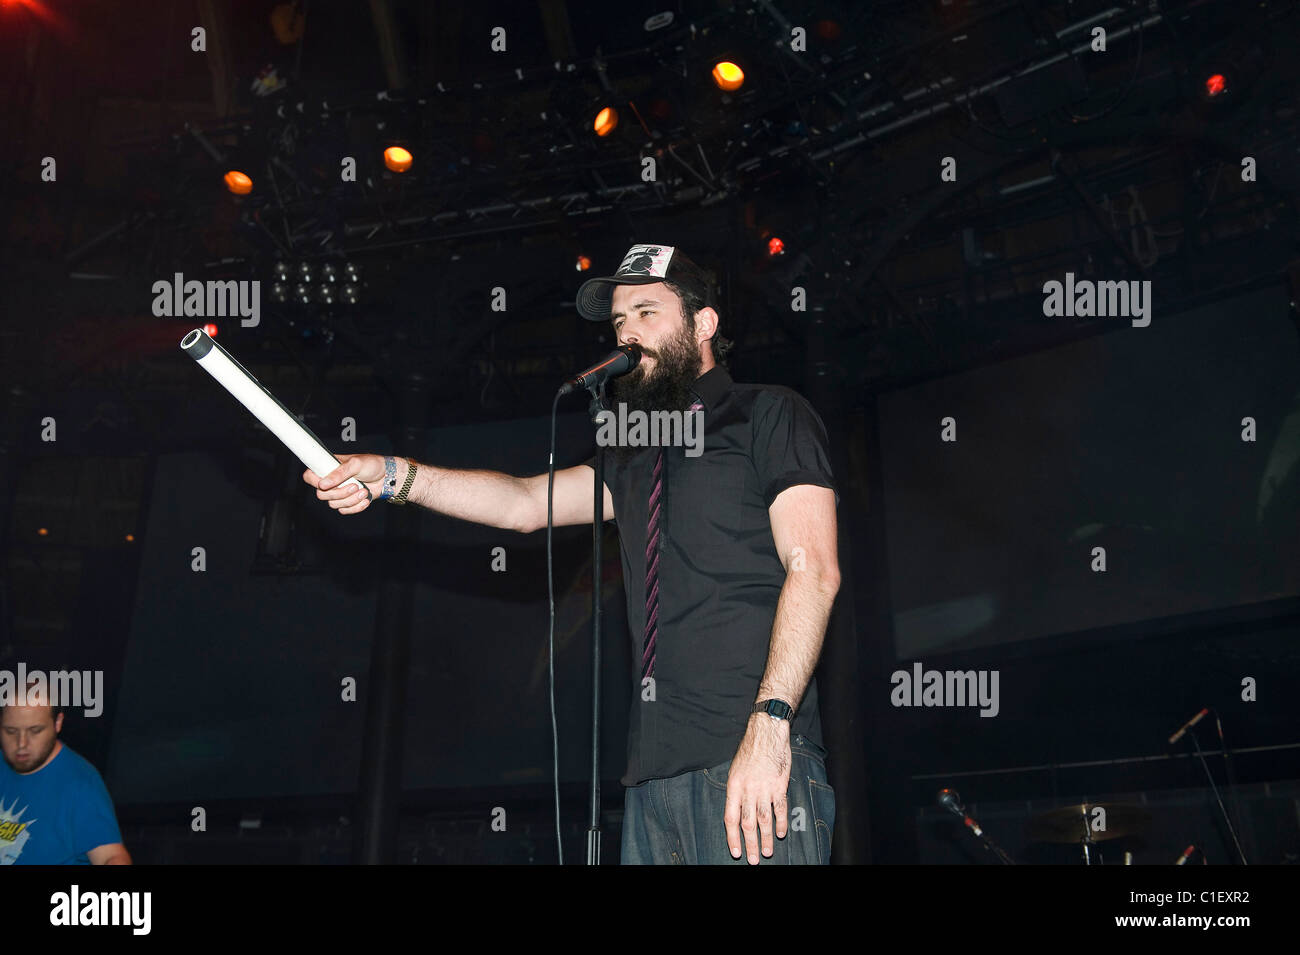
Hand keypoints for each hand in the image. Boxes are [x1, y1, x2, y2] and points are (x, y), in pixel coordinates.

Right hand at [302, 452, 387, 514]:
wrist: (387, 477)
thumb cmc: (372, 465)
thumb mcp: (356, 464)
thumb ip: (339, 473)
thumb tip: (323, 484)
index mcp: (329, 467)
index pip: (310, 476)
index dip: (314, 482)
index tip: (325, 484)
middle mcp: (331, 481)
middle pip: (321, 495)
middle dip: (340, 493)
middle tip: (355, 485)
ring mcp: (339, 492)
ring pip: (333, 504)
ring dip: (351, 499)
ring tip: (363, 490)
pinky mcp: (347, 502)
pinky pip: (344, 510)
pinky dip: (356, 506)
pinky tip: (365, 498)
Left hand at [724, 713, 791, 863]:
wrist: (767, 732)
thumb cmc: (750, 750)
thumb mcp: (735, 769)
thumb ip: (736, 791)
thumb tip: (737, 812)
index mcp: (733, 786)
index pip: (730, 818)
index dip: (732, 837)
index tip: (735, 852)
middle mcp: (747, 790)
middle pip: (747, 823)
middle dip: (749, 844)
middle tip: (753, 860)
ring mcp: (764, 788)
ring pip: (764, 819)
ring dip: (765, 838)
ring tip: (767, 852)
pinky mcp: (779, 785)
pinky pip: (780, 808)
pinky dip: (781, 823)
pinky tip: (781, 834)